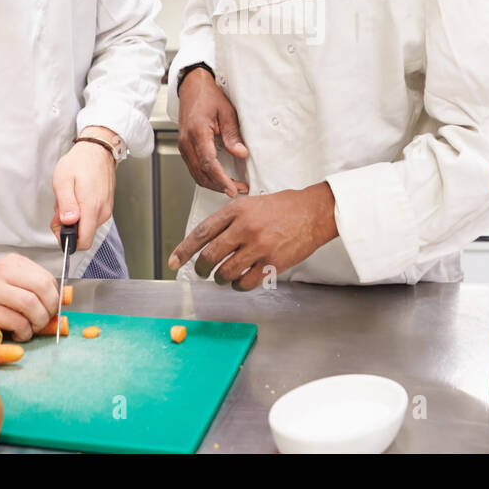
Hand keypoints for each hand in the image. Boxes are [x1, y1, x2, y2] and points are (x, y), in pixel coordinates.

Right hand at [0, 253, 59, 341]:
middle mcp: (3, 273)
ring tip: (30, 329)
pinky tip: (19, 334)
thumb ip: (30, 287)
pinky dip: (24, 332)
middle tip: (44, 320)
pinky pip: (17, 322)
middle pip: (43, 289)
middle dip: (50, 310)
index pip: (47, 278)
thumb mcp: (7, 280)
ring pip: (32, 306)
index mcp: (12, 263)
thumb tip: (63, 300)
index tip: (51, 309)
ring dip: (38, 323)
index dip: (55, 298)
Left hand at [51, 126, 117, 250]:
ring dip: (74, 219)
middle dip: (68, 227)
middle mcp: (102, 212)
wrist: (97, 150)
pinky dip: (81, 213)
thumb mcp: (63, 181)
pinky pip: (92, 218)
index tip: (59, 227)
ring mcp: (106, 209)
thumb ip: (66, 204)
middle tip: (60, 208)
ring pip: (87, 227)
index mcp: (91, 207)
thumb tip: (68, 223)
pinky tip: (77, 198)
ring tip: (69, 199)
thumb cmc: (79, 163)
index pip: (84, 242)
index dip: (68, 240)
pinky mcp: (106, 207)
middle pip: (84, 235)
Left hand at [167, 183, 337, 290]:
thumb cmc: (284, 207)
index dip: (184, 250)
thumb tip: (208, 241)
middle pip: (210, 256)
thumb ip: (229, 220)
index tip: (174, 261)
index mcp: (236, 210)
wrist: (314, 212)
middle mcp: (245, 227)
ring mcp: (259, 246)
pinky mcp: (273, 262)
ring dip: (221, 279)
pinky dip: (239, 285)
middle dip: (201, 268)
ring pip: (226, 272)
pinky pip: (246, 282)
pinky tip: (241, 281)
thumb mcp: (251, 203)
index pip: (202, 232)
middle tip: (201, 272)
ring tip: (224, 276)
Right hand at [177, 67, 249, 197]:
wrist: (192, 87)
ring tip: (232, 186)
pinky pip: (194, 168)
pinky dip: (207, 177)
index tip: (233, 188)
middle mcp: (186, 142)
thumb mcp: (227, 111)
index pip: (209, 163)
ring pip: (196, 174)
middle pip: (202, 173)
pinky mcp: (184, 148)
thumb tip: (241, 153)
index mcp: (197, 132)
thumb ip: (233, 134)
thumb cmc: (208, 96)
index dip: (222, 179)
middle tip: (239, 189)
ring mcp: (183, 146)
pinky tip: (219, 178)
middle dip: (220, 186)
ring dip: (214, 184)